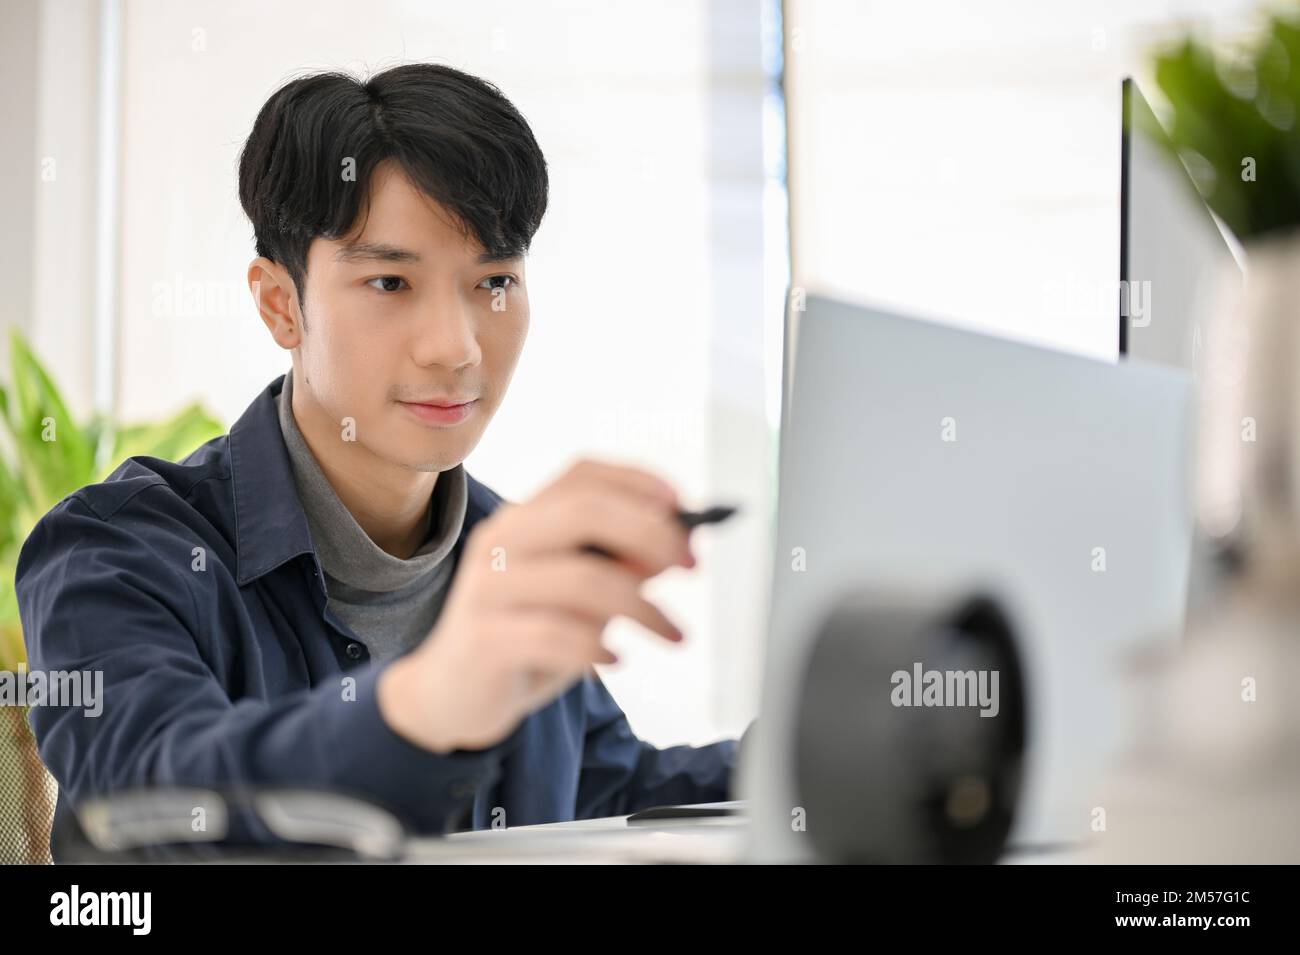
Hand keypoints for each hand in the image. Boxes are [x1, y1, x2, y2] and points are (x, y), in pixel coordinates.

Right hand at [379, 458, 694, 752]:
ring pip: (582, 577)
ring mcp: (488, 588)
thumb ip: (619, 568)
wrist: (451, 696)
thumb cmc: (525, 636)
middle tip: (692, 565)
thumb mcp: (579, 597)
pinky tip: (613, 660)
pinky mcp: (485, 638)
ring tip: (671, 632)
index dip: (640, 483)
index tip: (685, 509)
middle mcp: (501, 540)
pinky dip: (598, 647)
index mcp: (523, 519)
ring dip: (643, 606)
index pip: (583, 475)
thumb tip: (676, 548)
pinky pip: (558, 634)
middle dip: (651, 534)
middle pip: (585, 511)